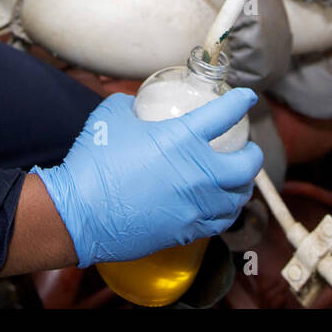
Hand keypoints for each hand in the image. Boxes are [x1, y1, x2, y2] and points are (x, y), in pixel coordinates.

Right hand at [33, 89, 263, 267]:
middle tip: (247, 149)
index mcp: (183, 139)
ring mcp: (195, 206)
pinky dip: (225, 211)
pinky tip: (219, 207)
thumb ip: (130, 105)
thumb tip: (135, 103)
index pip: (225, 114)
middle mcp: (198, 174)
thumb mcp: (111, 117)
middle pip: (246, 165)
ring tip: (237, 181)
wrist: (79, 214)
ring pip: (237, 198)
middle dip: (253, 155)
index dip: (241, 103)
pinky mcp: (186, 231)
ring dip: (242, 186)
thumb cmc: (94, 163)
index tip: (247, 99)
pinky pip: (218, 222)